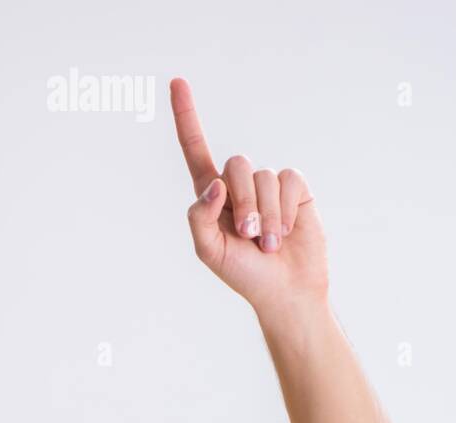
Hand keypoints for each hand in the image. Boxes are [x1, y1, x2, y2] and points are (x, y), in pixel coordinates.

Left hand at [171, 77, 328, 315]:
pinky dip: (284, 210)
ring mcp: (267, 185)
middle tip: (248, 236)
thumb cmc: (243, 274)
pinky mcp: (295, 188)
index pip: (196, 151)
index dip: (187, 118)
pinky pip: (288, 180)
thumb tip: (214, 184)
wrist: (284, 290)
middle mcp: (238, 186)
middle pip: (236, 165)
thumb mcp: (209, 251)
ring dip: (265, 215)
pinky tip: (285, 232)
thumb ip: (199, 217)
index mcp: (210, 198)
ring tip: (267, 242)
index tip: (177, 83)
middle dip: (242, 203)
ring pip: (263, 176)